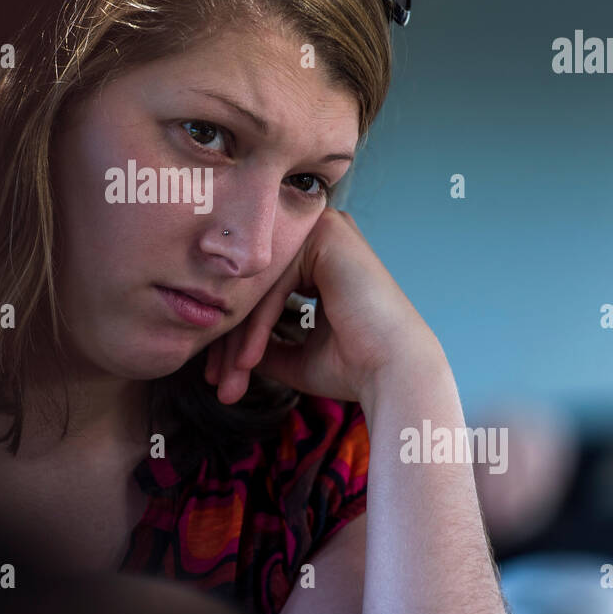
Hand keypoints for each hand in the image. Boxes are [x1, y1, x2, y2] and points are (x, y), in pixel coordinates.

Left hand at [203, 207, 444, 408]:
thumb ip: (263, 345)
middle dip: (232, 340)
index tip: (218, 377)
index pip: (263, 295)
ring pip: (261, 288)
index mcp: (320, 261)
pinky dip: (258, 325)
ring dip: (239, 339)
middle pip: (258, 289)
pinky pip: (275, 283)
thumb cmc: (354, 368)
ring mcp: (326, 230)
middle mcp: (323, 239)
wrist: (395, 374)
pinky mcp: (327, 235)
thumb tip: (226, 352)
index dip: (237, 337)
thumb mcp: (295, 355)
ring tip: (229, 380)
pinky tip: (249, 360)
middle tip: (217, 383)